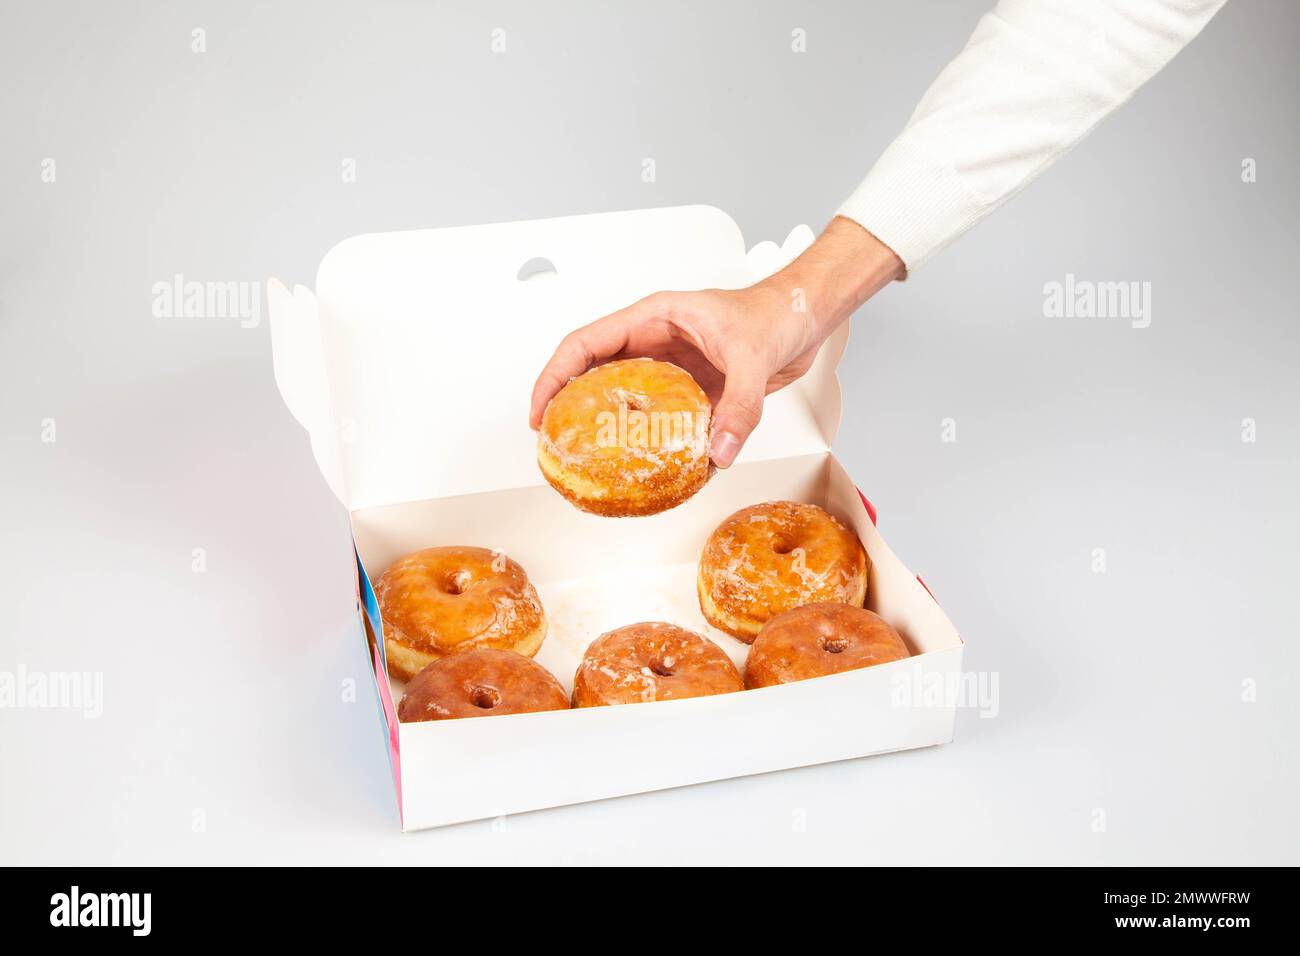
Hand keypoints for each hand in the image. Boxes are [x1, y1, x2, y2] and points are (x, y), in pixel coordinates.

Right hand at [529, 217, 902, 467]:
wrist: (808, 317)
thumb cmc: (777, 314)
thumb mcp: (755, 357)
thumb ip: (739, 407)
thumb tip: (719, 452)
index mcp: (654, 319)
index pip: (585, 344)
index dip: (554, 377)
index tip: (540, 412)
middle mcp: (655, 343)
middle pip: (593, 374)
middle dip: (569, 409)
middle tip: (556, 447)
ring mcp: (672, 369)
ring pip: (625, 400)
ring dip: (609, 430)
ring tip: (593, 465)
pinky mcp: (693, 391)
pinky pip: (662, 420)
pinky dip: (654, 444)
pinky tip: (653, 469)